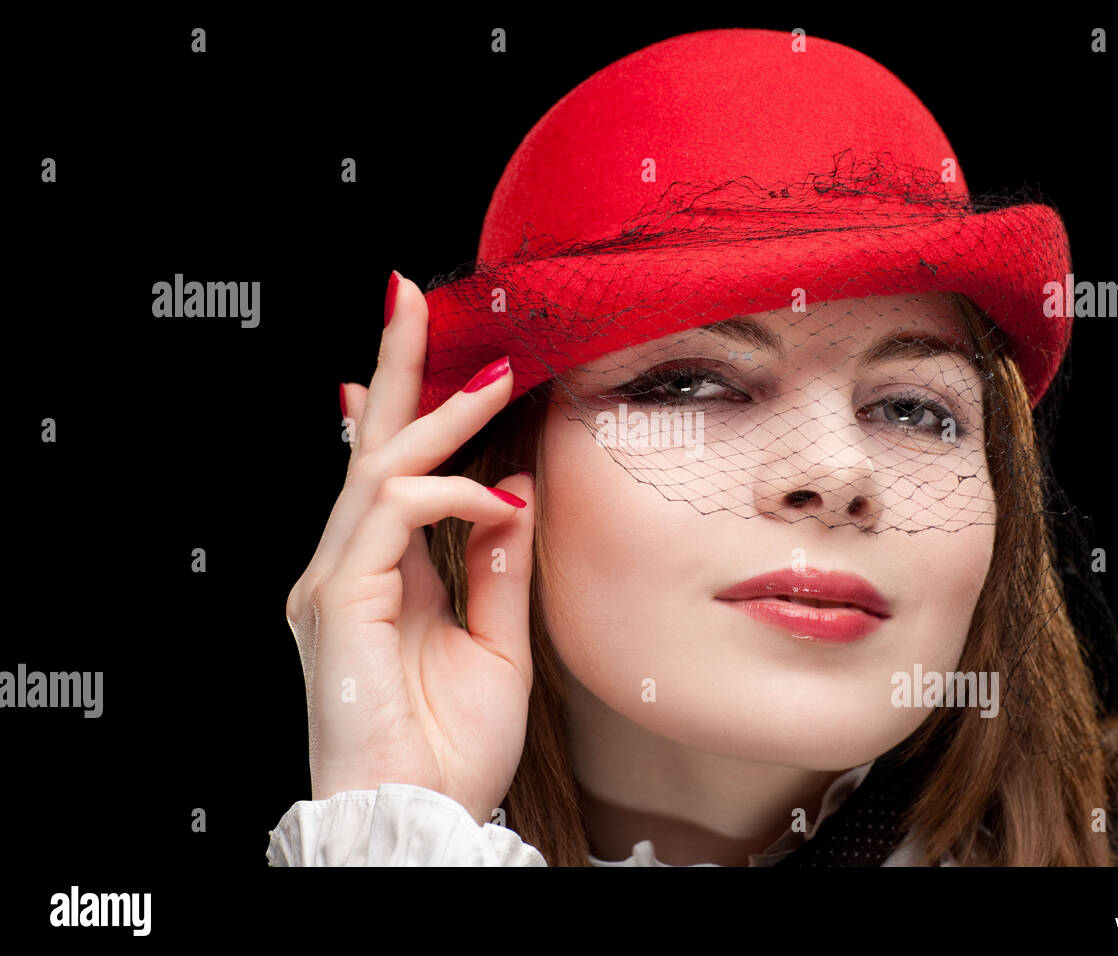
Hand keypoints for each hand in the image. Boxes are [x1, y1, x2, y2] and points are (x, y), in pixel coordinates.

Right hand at [285, 272, 533, 824]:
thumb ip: (496, 565)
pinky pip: (395, 511)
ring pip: (380, 465)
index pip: (390, 473)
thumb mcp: (495, 641)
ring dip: (439, 415)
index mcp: (381, 577)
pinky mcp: (338, 597)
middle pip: (369, 446)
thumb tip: (514, 491)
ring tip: (494, 376)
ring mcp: (334, 581)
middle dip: (396, 365)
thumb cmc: (452, 747)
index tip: (432, 352)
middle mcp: (348, 569)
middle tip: (415, 293)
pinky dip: (452, 494)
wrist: (422, 817)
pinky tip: (495, 498)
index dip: (406, 408)